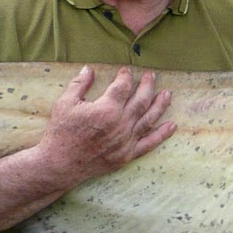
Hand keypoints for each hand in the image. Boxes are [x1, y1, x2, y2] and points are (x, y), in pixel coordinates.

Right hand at [37, 66, 174, 182]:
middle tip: (152, 76)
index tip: (126, 71)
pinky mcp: (127, 155)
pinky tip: (172, 125)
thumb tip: (89, 68)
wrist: (60, 164)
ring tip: (167, 94)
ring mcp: (126, 140)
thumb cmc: (61, 132)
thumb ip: (79, 84)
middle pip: (141, 100)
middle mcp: (120, 124)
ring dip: (160, 105)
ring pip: (149, 119)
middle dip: (148, 86)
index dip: (126, 76)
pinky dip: (162, 134)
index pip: (122, 87)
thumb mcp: (65, 103)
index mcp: (106, 109)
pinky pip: (149, 144)